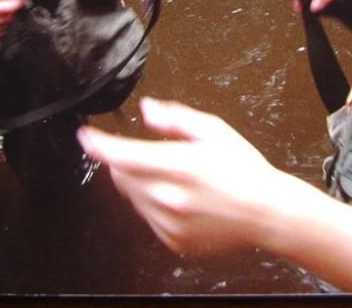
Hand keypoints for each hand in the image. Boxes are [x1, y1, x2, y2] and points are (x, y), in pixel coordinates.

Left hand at [78, 97, 285, 254]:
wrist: (265, 211)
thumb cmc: (243, 170)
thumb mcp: (213, 130)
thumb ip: (175, 118)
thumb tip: (147, 110)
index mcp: (179, 165)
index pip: (121, 155)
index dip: (98, 145)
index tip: (86, 136)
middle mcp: (170, 197)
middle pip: (121, 176)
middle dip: (124, 161)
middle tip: (149, 154)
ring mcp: (170, 222)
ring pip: (132, 198)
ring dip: (139, 183)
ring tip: (173, 176)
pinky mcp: (173, 240)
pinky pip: (147, 218)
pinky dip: (153, 204)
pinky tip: (180, 197)